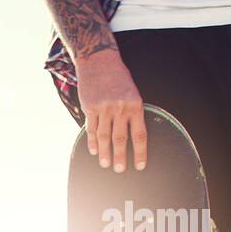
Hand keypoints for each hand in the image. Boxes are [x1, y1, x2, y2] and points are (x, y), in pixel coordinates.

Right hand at [77, 49, 147, 172]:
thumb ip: (131, 112)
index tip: (140, 166)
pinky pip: (91, 129)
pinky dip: (92, 142)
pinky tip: (94, 151)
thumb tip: (131, 134)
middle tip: (120, 170)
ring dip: (105, 153)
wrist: (99, 61)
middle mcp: (120, 108)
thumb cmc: (118, 77)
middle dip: (121, 157)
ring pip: (104, 137)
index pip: (139, 135)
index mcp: (135, 105)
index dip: (140, 152)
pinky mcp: (90, 108)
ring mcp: (104, 109)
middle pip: (121, 139)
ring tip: (106, 164)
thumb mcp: (132, 92)